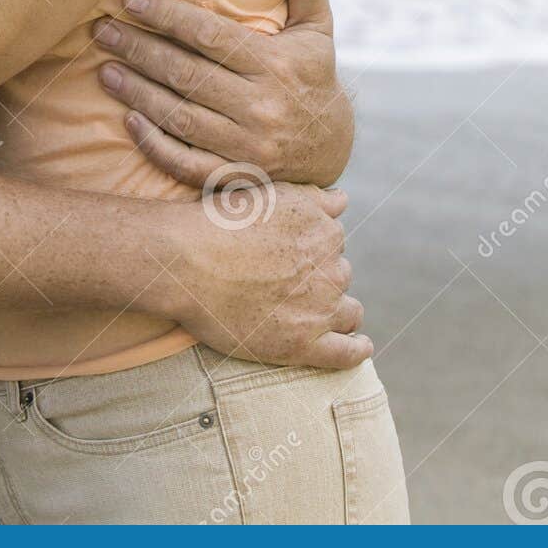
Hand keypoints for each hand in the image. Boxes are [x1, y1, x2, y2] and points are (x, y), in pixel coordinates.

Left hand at [94, 0, 352, 187]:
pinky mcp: (236, 177)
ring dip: (136, 93)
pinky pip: (186, 164)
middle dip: (139, 51)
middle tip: (102, 32)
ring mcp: (248, 147)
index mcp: (276, 65)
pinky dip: (154, 144)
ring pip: (179, 117)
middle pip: (187, 75)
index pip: (211, 36)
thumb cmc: (313, 76)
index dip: (168, 16)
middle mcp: (262, 106)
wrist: (331, 148)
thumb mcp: (317, 29)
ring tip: (104, 71)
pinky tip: (127, 121)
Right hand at [167, 182, 369, 369]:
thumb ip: (315, 198)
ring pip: (348, 311)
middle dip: (321, 278)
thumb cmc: (221, 223)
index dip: (312, 248)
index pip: (332, 242)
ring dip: (338, 310)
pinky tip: (360, 346)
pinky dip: (357, 349)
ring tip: (319, 314)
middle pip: (339, 275)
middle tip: (287, 282)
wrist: (186, 262)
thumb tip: (343, 200)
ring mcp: (320, 310)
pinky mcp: (303, 345)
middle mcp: (330, 270)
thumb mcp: (272, 194)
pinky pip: (346, 353)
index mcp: (325, 232)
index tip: (290, 254)